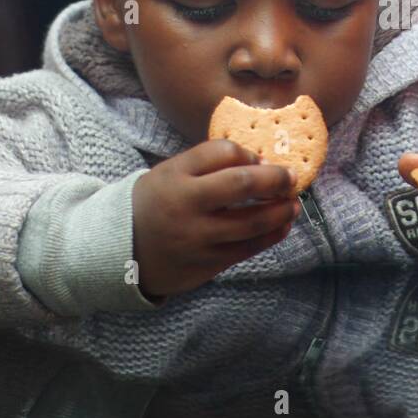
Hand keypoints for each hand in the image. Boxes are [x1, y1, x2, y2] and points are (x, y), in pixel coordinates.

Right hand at [132, 139, 299, 297]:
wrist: (123, 249)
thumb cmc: (157, 202)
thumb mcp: (171, 173)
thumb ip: (208, 162)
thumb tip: (258, 160)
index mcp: (176, 178)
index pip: (221, 153)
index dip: (248, 153)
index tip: (261, 159)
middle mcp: (186, 207)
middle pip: (240, 185)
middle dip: (274, 179)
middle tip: (292, 177)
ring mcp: (198, 239)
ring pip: (251, 223)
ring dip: (280, 211)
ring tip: (293, 204)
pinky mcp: (208, 264)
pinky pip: (247, 249)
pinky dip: (271, 236)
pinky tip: (282, 226)